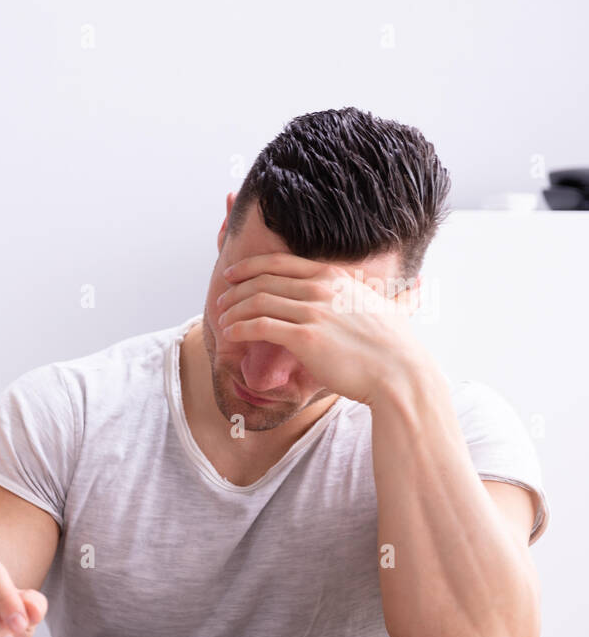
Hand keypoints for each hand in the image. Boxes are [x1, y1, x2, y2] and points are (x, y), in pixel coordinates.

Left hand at [215, 252, 430, 405]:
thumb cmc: (393, 348)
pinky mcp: (305, 337)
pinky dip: (240, 327)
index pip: (281, 262)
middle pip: (263, 280)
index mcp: (335, 277)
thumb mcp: (387, 308)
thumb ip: (382, 295)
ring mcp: (313, 311)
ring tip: (221, 318)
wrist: (399, 373)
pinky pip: (260, 326)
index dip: (250, 266)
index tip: (233, 275)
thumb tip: (415, 287)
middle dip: (235, 289)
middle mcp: (322, 288)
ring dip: (233, 309)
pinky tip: (230, 333)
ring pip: (257, 301)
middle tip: (221, 300)